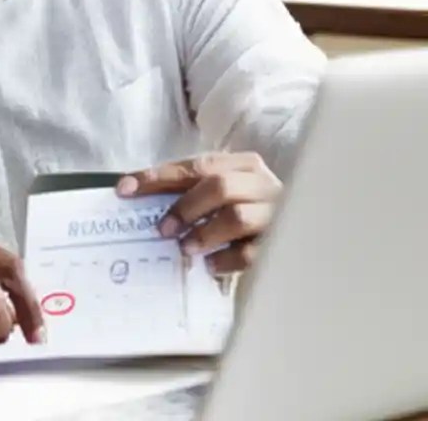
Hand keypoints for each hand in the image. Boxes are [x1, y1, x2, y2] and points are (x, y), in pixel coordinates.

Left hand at [117, 152, 281, 274]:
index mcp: (244, 166)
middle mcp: (263, 185)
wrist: (305, 238)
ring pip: (237, 217)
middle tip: (162, 229)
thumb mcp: (224, 196)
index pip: (196, 166)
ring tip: (185, 247)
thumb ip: (192, 193)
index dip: (157, 176)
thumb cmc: (252, 213)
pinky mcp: (282, 245)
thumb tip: (138, 197)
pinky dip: (226, 259)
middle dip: (184, 207)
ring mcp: (277, 215)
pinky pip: (252, 253)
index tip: (125, 188)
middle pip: (220, 186)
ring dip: (204, 233)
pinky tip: (211, 265)